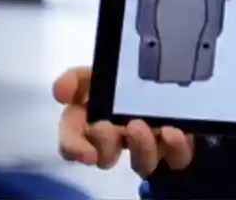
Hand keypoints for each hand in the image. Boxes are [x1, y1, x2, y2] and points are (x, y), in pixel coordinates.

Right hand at [53, 66, 194, 176]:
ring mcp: (146, 147)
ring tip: (142, 126)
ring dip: (140, 147)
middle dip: (105, 144)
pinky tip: (172, 132)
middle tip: (109, 127)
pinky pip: (176, 156)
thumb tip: (59, 90)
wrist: (166, 81)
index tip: (86, 153)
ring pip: (141, 162)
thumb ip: (76, 79)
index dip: (76, 149)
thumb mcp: (96, 73)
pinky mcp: (174, 149)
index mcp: (92, 122)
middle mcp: (117, 140)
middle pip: (104, 155)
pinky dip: (174, 146)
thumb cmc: (120, 81)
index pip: (73, 141)